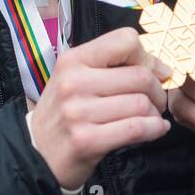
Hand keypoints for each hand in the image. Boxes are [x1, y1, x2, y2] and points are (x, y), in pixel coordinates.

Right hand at [28, 27, 171, 189]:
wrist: (35, 154)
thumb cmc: (63, 113)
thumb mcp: (75, 78)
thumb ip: (110, 67)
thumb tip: (159, 67)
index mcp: (73, 60)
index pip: (125, 41)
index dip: (147, 57)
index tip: (153, 72)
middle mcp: (73, 82)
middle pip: (140, 76)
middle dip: (158, 90)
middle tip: (157, 101)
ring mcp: (78, 112)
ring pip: (141, 104)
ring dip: (155, 113)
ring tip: (152, 117)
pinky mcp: (86, 141)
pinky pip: (135, 129)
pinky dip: (154, 129)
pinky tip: (157, 129)